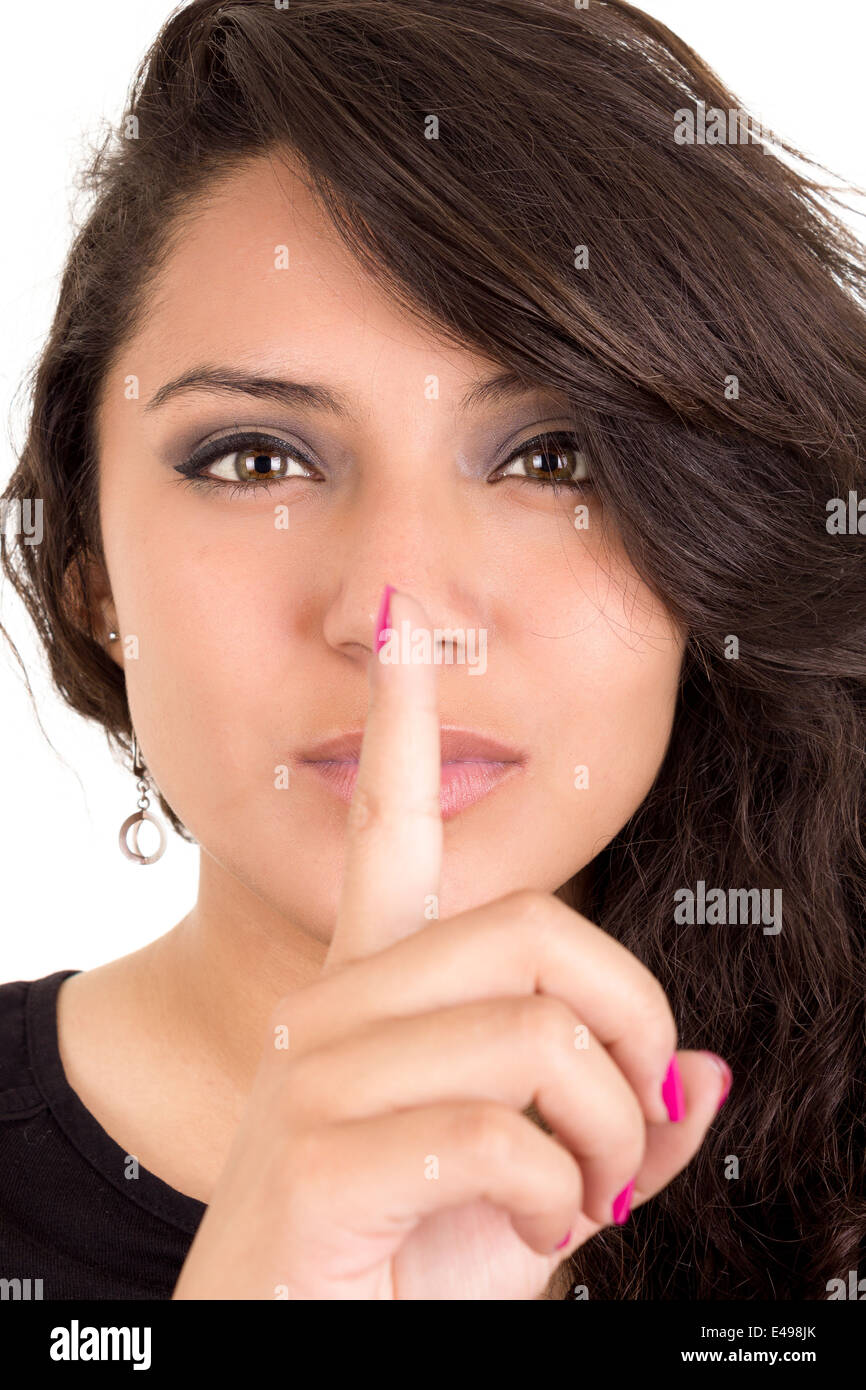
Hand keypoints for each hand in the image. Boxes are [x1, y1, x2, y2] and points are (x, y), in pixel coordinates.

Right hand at [172, 588, 727, 1298]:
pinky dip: (553, 1193)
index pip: (387, 832)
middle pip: (534, 933)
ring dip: (601, 1134)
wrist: (292, 1362)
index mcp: (373, 993)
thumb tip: (706, 1075)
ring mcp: (311, 1075)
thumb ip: (615, 1131)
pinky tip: (529, 1228)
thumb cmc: (403, 1266)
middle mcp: (331, 1008)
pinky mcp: (314, 1156)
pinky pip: (496, 1129)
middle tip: (633, 1126)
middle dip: (629, 1028)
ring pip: (532, 1034)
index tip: (406, 631)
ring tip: (580, 1196)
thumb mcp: (532, 1190)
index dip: (401, 728)